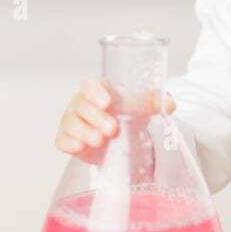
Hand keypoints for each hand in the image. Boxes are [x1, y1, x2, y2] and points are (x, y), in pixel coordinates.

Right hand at [55, 78, 176, 155]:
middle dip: (95, 117)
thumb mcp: (143, 107)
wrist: (123, 137)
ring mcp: (72, 121)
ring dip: (83, 131)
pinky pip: (61, 139)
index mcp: (97, 88)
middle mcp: (81, 102)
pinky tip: (79, 147)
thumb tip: (169, 103)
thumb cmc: (129, 114)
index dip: (95, 92)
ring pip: (70, 122)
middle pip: (80, 104)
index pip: (89, 85)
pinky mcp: (68, 139)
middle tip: (112, 129)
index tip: (107, 102)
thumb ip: (155, 102)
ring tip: (99, 140)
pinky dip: (68, 142)